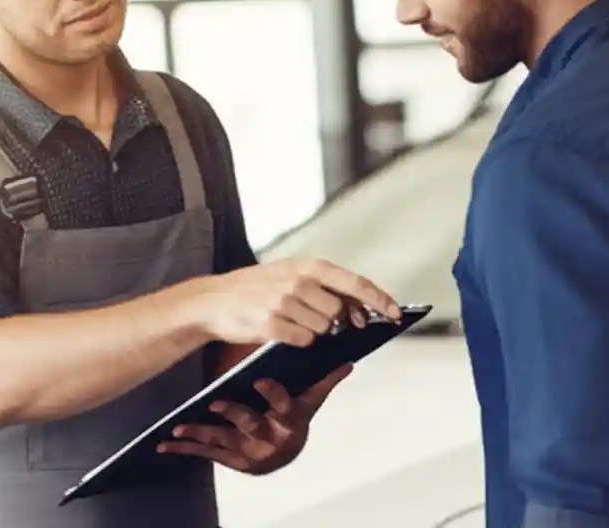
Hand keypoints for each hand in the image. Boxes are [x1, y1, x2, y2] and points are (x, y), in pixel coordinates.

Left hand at [156, 363, 354, 474]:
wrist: (285, 454)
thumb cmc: (294, 421)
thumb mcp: (310, 403)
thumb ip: (323, 382)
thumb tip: (347, 362)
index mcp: (288, 421)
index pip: (283, 405)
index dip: (272, 394)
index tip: (261, 380)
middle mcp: (268, 438)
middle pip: (250, 425)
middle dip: (234, 414)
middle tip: (217, 402)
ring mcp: (247, 450)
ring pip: (223, 440)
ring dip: (200, 434)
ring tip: (180, 428)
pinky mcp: (230, 458)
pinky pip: (206, 453)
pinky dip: (185, 448)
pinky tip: (165, 444)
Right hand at [185, 259, 399, 347]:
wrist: (212, 302)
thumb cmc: (255, 290)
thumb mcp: (288, 276)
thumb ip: (323, 289)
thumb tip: (359, 312)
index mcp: (306, 266)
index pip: (353, 282)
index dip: (378, 298)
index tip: (396, 313)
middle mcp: (297, 281)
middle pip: (340, 313)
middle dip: (336, 323)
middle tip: (318, 323)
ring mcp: (283, 302)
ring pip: (323, 330)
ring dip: (313, 333)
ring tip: (290, 322)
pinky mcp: (270, 324)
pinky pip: (302, 341)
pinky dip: (297, 341)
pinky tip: (279, 332)